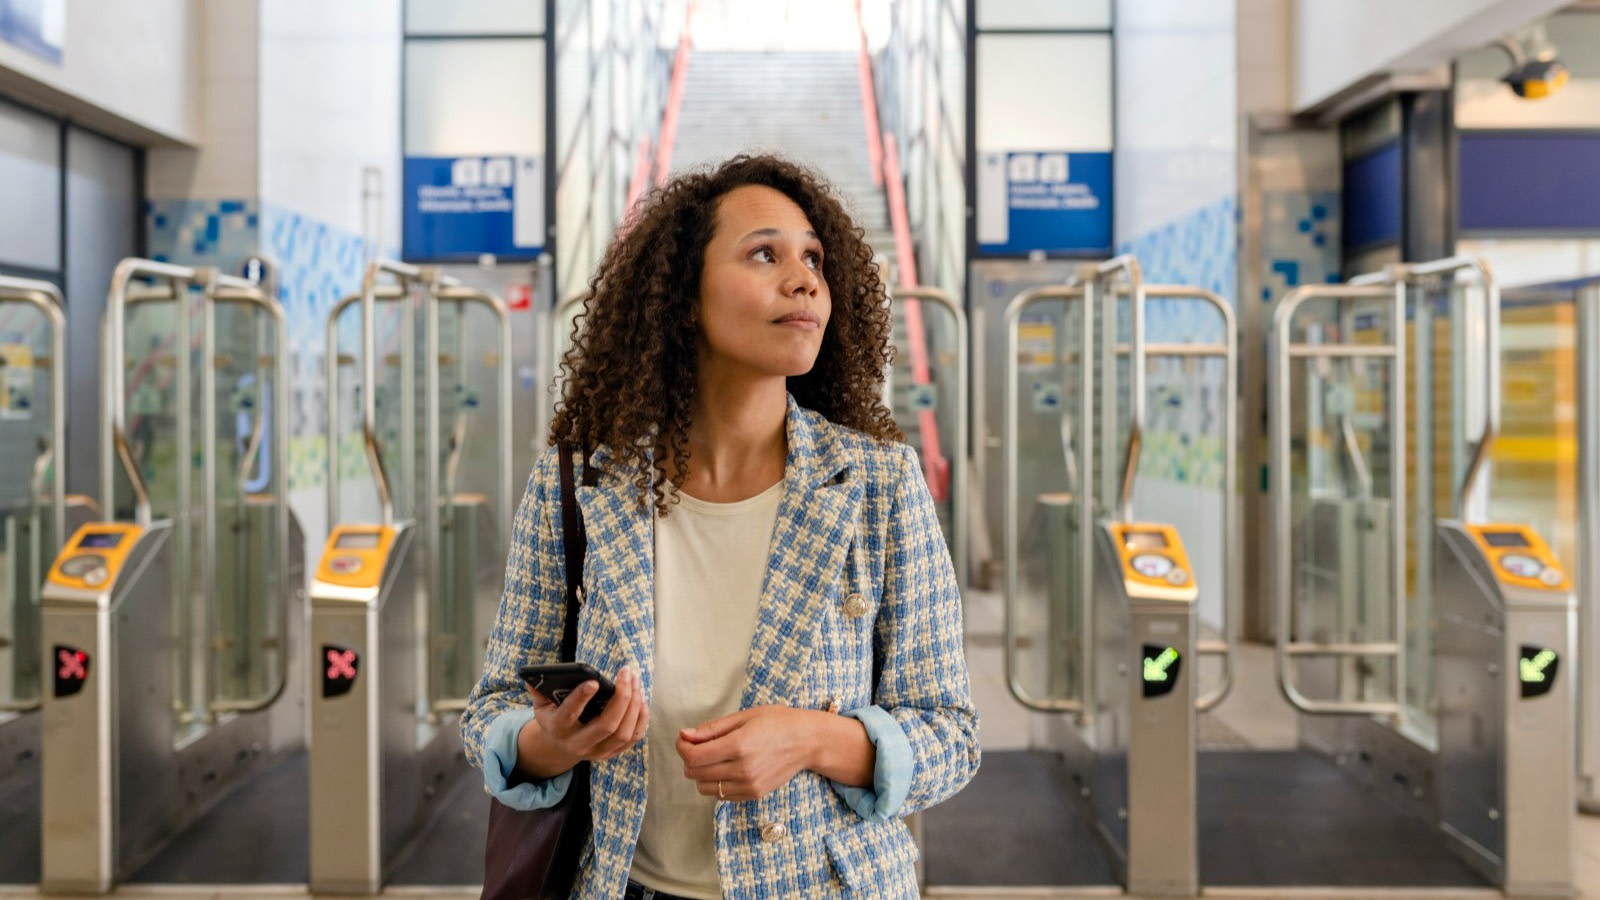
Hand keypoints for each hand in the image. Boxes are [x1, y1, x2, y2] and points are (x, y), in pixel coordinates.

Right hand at [520, 666, 647, 775]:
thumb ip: (539, 691)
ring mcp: (598, 752)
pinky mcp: (612, 753)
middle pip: (607, 725)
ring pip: (623, 732)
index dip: (582, 698)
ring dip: (634, 705)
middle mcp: (579, 744)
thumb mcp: (542, 706)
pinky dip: (641, 717)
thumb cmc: (554, 718)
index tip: (595, 681)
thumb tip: (532, 678)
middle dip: (621, 697)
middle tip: (626, 673)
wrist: (560, 747)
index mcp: (559, 729)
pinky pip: (633, 737)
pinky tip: (640, 698)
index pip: (570, 714)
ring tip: (635, 682)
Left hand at [676, 707, 818, 801]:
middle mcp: (742, 769)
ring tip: (713, 758)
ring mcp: (749, 785)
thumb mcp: (744, 716)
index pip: (694, 757)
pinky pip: (721, 795)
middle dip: (690, 759)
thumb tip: (685, 736)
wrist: (808, 741)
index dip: (682, 747)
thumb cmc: (778, 722)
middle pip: (696, 773)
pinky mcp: (754, 794)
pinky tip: (726, 768)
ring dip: (701, 773)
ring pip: (705, 788)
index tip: (684, 739)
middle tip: (698, 745)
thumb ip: (712, 729)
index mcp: (739, 745)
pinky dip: (716, 783)